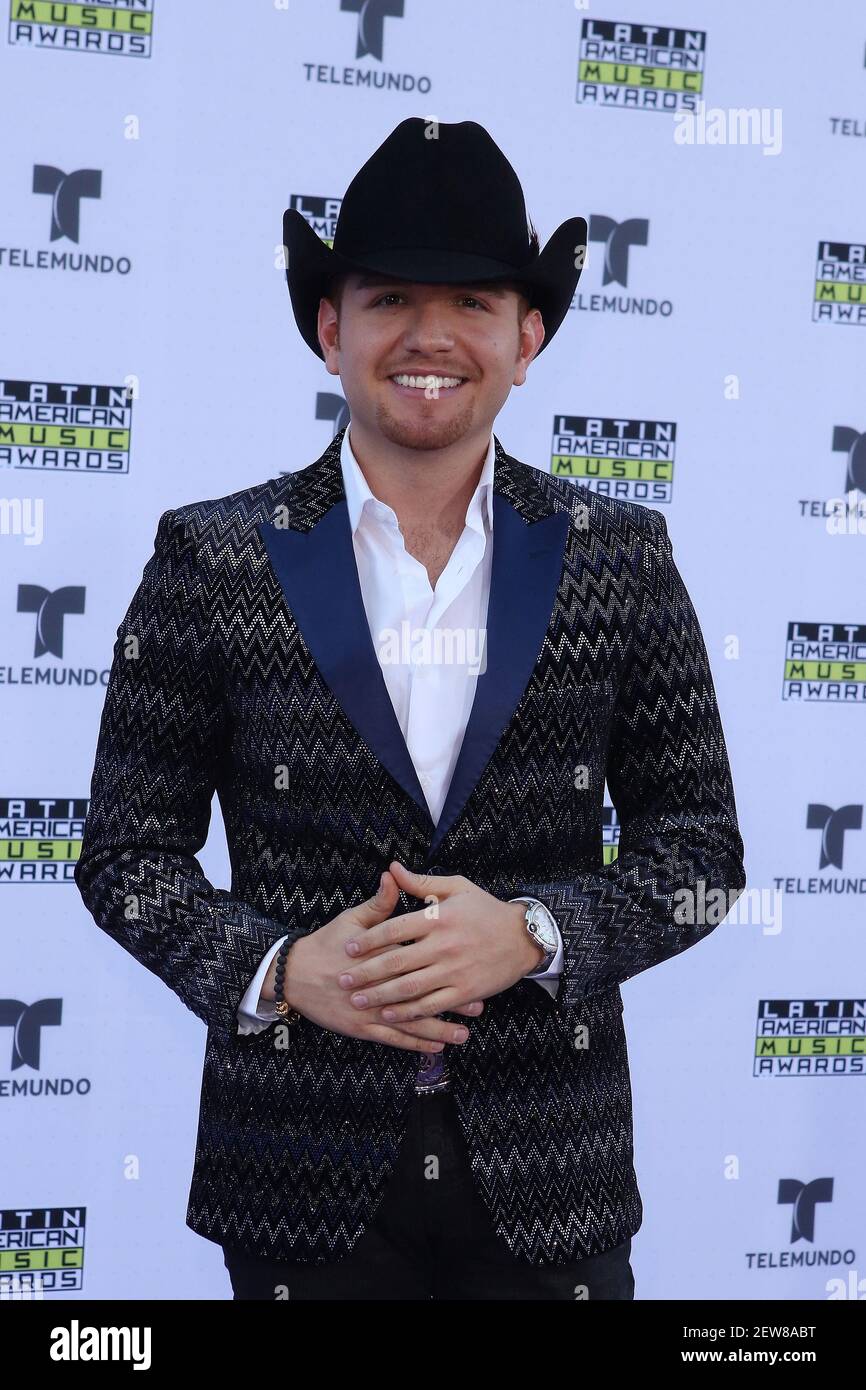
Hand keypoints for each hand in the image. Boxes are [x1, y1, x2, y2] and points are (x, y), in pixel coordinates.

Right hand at [267, 871, 483, 1052]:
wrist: (294, 975)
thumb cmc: (327, 943)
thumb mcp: (352, 918)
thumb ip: (380, 902)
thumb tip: (395, 874)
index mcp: (381, 953)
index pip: (418, 958)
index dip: (446, 963)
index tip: (471, 967)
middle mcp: (379, 984)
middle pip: (421, 993)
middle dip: (450, 1001)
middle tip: (479, 1006)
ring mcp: (371, 1008)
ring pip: (411, 1021)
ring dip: (439, 1029)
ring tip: (463, 1034)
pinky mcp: (362, 1027)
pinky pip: (393, 1038)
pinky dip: (415, 1044)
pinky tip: (435, 1048)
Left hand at [336, 861, 543, 1024]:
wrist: (524, 937)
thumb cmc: (486, 910)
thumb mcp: (457, 887)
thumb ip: (421, 882)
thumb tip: (390, 867)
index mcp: (439, 917)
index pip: (394, 929)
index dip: (368, 940)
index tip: (349, 948)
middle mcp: (444, 945)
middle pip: (396, 961)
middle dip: (365, 973)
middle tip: (342, 980)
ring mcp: (454, 970)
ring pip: (409, 988)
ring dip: (380, 996)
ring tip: (357, 1001)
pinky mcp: (465, 991)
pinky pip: (431, 1005)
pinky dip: (408, 1012)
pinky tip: (389, 1014)